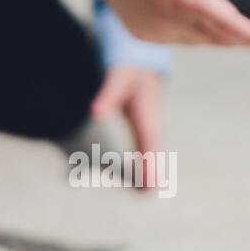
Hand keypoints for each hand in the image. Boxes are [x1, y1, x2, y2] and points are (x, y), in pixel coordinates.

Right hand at [51, 0, 249, 47]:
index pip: (228, 22)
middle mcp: (171, 19)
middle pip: (215, 37)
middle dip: (235, 37)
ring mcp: (155, 31)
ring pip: (197, 41)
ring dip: (211, 32)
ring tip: (211, 15)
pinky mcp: (144, 36)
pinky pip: (176, 40)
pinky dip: (188, 32)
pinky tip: (179, 13)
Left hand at [90, 66, 161, 189]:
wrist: (140, 59)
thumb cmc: (128, 69)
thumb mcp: (117, 78)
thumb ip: (107, 95)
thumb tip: (96, 114)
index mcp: (146, 110)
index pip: (148, 139)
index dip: (149, 159)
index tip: (150, 177)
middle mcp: (151, 119)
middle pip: (152, 148)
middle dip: (153, 169)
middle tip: (152, 191)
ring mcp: (149, 122)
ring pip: (152, 149)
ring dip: (152, 168)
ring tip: (151, 190)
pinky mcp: (144, 124)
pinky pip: (147, 146)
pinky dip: (147, 160)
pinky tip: (144, 173)